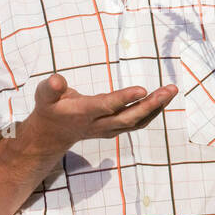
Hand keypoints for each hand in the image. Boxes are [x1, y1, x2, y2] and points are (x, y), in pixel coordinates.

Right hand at [21, 73, 177, 158]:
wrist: (53, 134)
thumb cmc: (50, 108)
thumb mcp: (43, 96)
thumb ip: (50, 88)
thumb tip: (57, 80)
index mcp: (83, 113)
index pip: (107, 106)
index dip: (124, 98)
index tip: (142, 89)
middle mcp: (99, 124)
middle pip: (128, 117)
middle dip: (150, 104)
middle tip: (169, 89)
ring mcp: (109, 129)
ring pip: (137, 122)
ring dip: (156, 108)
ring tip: (171, 91)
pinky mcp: (115, 129)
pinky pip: (137, 123)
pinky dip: (152, 112)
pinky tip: (163, 99)